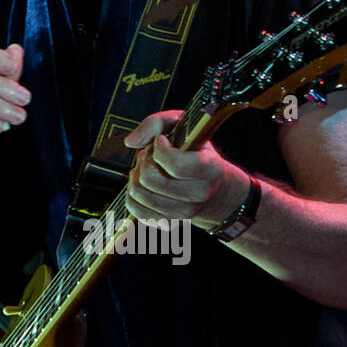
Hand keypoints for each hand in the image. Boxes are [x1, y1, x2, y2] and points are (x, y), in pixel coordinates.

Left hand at [123, 110, 246, 227]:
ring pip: (140, 194)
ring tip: (148, 168)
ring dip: (137, 176)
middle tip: (152, 154)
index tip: (161, 141)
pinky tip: (142, 184)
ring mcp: (185, 212)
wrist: (216, 188)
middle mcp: (199, 193)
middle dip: (145, 161)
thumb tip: (131, 141)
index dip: (160, 149)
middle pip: (150, 179)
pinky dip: (132, 194)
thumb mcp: (184, 126)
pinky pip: (136, 210)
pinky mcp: (170, 223)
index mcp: (209, 169)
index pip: (176, 165)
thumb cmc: (197, 152)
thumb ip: (156, 123)